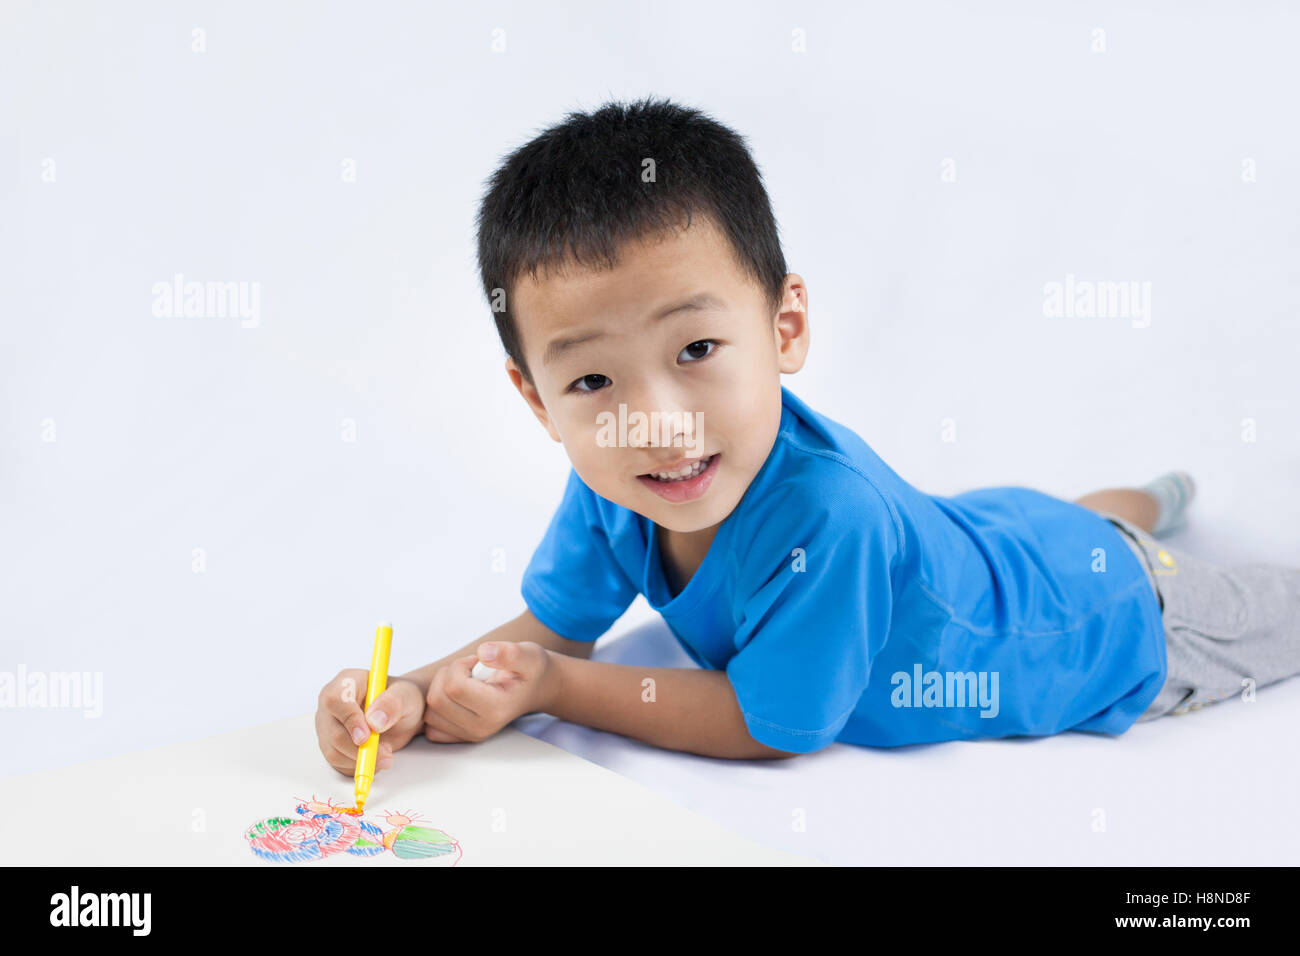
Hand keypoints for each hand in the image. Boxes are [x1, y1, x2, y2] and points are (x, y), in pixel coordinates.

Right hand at [315, 670, 425, 774]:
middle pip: (333, 731)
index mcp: (347, 682)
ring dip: (360, 760)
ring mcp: (328, 724)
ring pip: (333, 751)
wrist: (403, 712)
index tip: (366, 737)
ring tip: (385, 753)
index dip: (349, 720)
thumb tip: (374, 721)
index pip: (336, 700)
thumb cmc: (403, 698)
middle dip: (359, 749)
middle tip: (385, 754)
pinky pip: (337, 763)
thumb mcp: (407, 695)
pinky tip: (374, 757)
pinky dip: (357, 766)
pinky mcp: (330, 744)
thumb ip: (392, 704)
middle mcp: (332, 703)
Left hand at [422, 641, 557, 743]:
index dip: (460, 665)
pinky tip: (455, 696)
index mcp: (496, 709)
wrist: (537, 688)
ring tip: (463, 681)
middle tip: (468, 669)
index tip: (476, 661)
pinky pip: (431, 726)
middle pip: (437, 700)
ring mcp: (470, 735)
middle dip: (447, 676)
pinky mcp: (460, 737)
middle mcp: (481, 728)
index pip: (454, 687)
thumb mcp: (528, 655)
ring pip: (430, 713)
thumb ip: (509, 653)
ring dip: (440, 690)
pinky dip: (437, 708)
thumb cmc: (531, 670)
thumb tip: (484, 652)